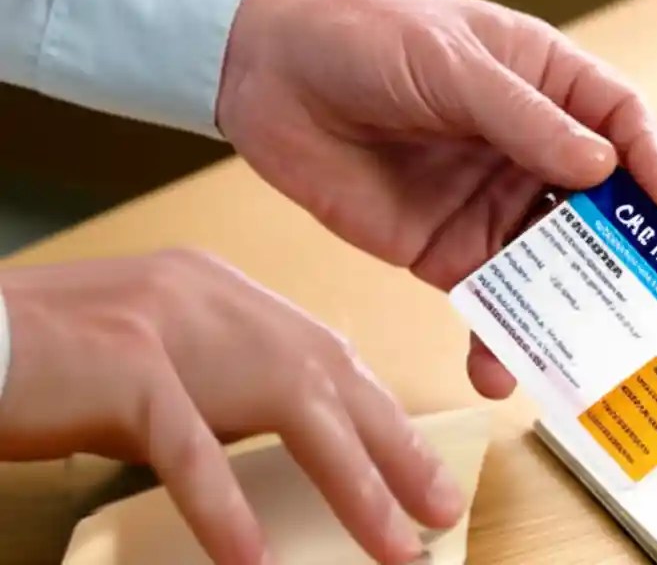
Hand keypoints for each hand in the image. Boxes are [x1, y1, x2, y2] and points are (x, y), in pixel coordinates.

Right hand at [0, 250, 460, 564]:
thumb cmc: (43, 357)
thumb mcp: (149, 358)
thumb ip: (212, 384)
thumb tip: (272, 439)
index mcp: (219, 291)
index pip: (323, 354)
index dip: (377, 412)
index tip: (417, 464)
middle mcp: (209, 297)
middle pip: (331, 376)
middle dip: (394, 447)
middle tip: (440, 507)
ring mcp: (169, 324)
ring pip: (290, 410)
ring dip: (351, 485)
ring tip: (393, 543)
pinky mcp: (123, 366)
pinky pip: (190, 450)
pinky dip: (225, 509)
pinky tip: (257, 562)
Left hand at [215, 0, 656, 399]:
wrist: (264, 73)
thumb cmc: (363, 36)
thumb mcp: (450, 62)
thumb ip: (522, 118)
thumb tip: (602, 166)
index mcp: (544, 82)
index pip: (619, 121)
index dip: (647, 163)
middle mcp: (528, 148)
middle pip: (595, 206)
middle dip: (618, 255)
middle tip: (639, 306)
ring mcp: (489, 203)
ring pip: (548, 263)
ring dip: (566, 310)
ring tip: (579, 357)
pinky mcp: (444, 249)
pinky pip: (485, 299)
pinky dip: (497, 338)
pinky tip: (500, 372)